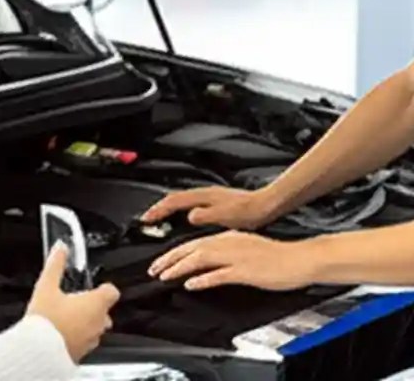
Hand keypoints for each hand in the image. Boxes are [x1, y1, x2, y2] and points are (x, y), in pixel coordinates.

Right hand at [27, 243, 119, 360]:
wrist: (36, 353)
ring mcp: (92, 339)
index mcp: (95, 303)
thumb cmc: (45, 322)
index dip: (103, 288)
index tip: (93, 287)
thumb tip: (60, 248)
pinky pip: (85, 342)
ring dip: (85, 322)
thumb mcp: (46, 287)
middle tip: (74, 303)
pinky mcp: (82, 353)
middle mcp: (98, 322)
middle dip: (92, 307)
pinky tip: (61, 334)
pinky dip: (78, 337)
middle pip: (104, 311)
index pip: (112, 291)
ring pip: (95, 328)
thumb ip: (56, 265)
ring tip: (65, 319)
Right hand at [140, 186, 277, 229]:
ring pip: (183, 200)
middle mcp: (206, 193)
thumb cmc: (249, 210)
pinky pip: (192, 203)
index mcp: (205, 196)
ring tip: (161, 218)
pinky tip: (185, 218)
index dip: (159, 210)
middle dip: (160, 207)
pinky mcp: (217, 202)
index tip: (146, 219)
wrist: (266, 205)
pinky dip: (182, 210)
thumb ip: (206, 216)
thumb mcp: (226, 216)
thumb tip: (189, 216)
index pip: (174, 201)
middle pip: (176, 198)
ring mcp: (211, 196)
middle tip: (149, 218)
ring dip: (170, 208)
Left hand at [147, 231, 316, 291]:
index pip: (196, 242)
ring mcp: (238, 256)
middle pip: (193, 248)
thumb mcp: (247, 248)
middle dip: (170, 258)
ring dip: (180, 267)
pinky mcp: (246, 271)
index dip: (175, 252)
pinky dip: (203, 279)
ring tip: (165, 275)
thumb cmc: (277, 257)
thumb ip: (226, 252)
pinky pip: (220, 274)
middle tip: (153, 269)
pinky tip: (191, 284)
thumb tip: (207, 262)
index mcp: (230, 237)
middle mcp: (231, 242)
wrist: (299, 259)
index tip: (161, 262)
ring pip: (202, 258)